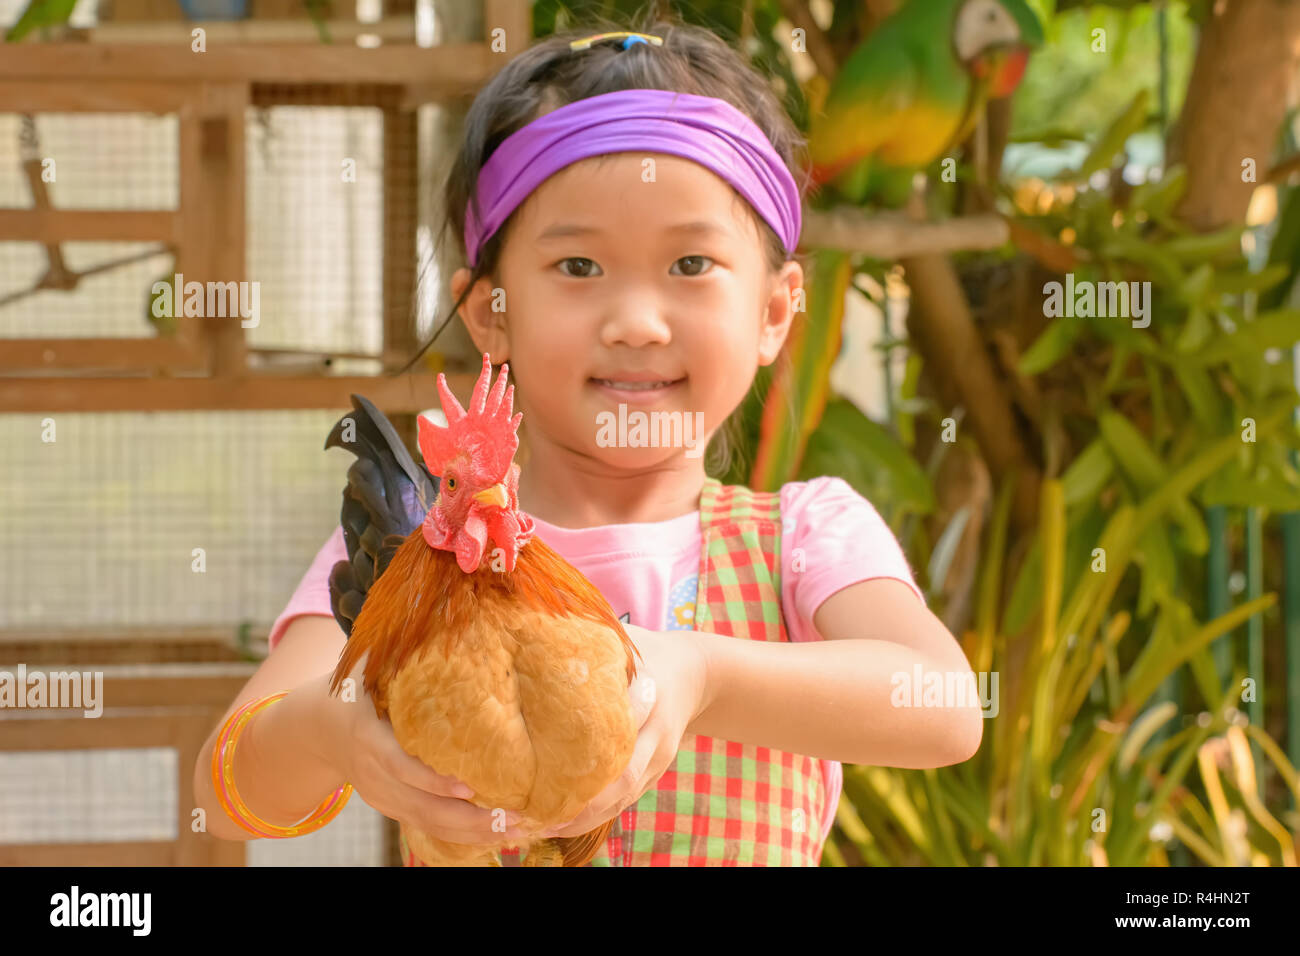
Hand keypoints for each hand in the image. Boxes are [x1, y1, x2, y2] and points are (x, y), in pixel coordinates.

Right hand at [307, 666, 524, 844]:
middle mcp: (375, 777)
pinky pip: (430, 828)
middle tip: (514, 817)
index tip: (467, 785)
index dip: (431, 779)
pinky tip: (501, 832)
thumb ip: (392, 649)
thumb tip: (431, 609)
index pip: (400, 766)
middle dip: (468, 818)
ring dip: (475, 833)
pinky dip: (465, 835)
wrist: (316, 729)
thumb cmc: (351, 689)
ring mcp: (384, 798)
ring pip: (430, 825)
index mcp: (368, 740)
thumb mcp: (362, 668)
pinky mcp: (394, 808)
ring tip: (519, 828)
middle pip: (423, 808)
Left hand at [539, 624, 708, 838]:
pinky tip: (558, 822)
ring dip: (582, 819)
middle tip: (531, 819)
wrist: (698, 672)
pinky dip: (593, 815)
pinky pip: (624, 801)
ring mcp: (658, 759)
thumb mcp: (625, 641)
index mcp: (648, 700)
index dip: (580, 771)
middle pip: (619, 784)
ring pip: (621, 800)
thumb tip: (532, 629)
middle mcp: (656, 737)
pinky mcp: (654, 772)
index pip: (617, 744)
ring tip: (537, 828)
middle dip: (577, 808)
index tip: (540, 782)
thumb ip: (589, 642)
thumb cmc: (649, 651)